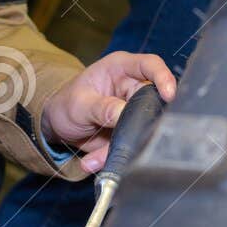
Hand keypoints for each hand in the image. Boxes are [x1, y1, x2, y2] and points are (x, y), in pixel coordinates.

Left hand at [43, 51, 176, 170]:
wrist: (57, 125)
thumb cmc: (67, 102)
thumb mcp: (80, 104)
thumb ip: (102, 108)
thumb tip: (123, 114)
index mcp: (121, 69)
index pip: (150, 65)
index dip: (163, 77)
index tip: (169, 95)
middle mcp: (132, 87)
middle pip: (154, 102)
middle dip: (143, 123)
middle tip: (128, 138)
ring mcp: (133, 111)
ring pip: (143, 129)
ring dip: (121, 146)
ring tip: (95, 157)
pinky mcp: (130, 131)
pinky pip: (130, 145)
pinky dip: (111, 156)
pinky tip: (92, 161)